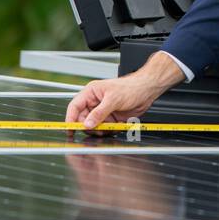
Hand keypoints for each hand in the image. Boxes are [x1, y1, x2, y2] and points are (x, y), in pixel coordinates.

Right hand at [64, 52, 185, 130]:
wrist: (147, 90)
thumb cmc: (131, 87)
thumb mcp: (113, 99)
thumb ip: (99, 113)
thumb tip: (87, 124)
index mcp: (91, 93)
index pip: (74, 107)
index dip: (70, 119)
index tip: (70, 129)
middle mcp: (94, 103)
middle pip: (82, 119)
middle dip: (86, 127)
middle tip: (94, 131)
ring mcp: (102, 111)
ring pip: (92, 126)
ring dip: (97, 130)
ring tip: (106, 129)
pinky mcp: (110, 119)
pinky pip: (103, 129)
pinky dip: (106, 132)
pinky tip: (112, 129)